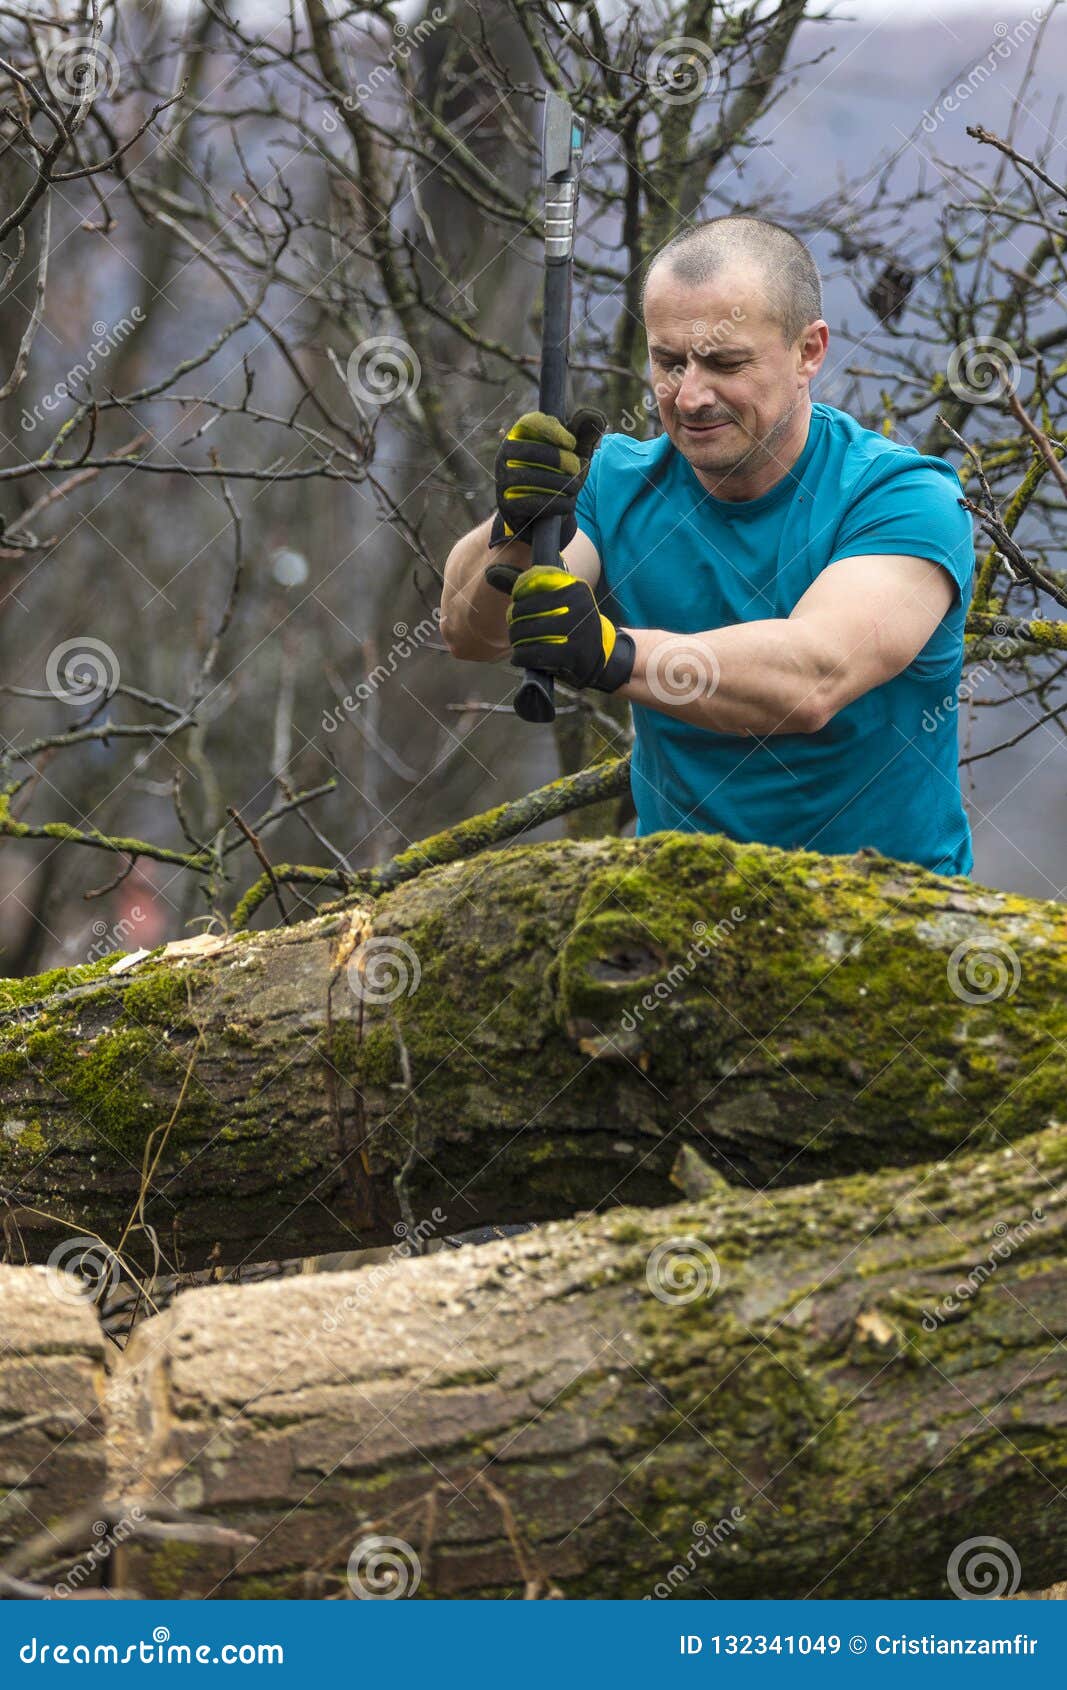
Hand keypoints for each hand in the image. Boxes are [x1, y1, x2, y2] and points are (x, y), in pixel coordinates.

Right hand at [485, 408, 603, 593]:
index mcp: (519, 437)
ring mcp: (503, 481)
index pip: (530, 423)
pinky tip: (568, 504)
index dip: (552, 430)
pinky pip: (532, 502)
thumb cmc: (556, 479)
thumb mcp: (571, 457)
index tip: (572, 443)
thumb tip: (596, 416)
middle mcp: (505, 456)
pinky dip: (555, 503)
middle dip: (559, 460)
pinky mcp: (506, 506)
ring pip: (531, 477)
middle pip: (530, 451)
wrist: (538, 517)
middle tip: (576, 468)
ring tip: (574, 488)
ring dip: (559, 483)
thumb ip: (582, 436)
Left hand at [506, 565, 634, 692]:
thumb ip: (537, 588)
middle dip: (514, 621)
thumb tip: (495, 575)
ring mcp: (578, 629)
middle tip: (514, 628)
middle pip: (526, 609)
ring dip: (516, 639)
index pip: (535, 581)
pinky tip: (519, 657)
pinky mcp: (574, 653)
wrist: (600, 655)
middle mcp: (579, 605)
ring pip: (528, 631)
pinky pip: (537, 653)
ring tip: (517, 643)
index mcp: (575, 587)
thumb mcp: (565, 601)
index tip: (516, 603)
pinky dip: (521, 656)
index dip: (519, 594)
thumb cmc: (573, 626)